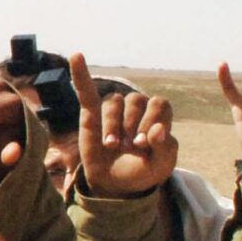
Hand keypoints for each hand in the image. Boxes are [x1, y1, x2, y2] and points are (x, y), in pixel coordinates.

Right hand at [72, 54, 177, 197]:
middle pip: (136, 101)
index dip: (153, 120)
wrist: (117, 184)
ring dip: (113, 125)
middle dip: (132, 126)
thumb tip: (158, 130)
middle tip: (130, 148)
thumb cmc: (142, 171)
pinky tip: (77, 56)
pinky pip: (86, 89)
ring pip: (114, 102)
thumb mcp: (160, 166)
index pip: (159, 104)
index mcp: (157, 117)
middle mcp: (136, 108)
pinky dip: (81, 73)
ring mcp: (114, 109)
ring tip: (111, 145)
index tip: (146, 143)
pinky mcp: (92, 113)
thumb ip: (164, 148)